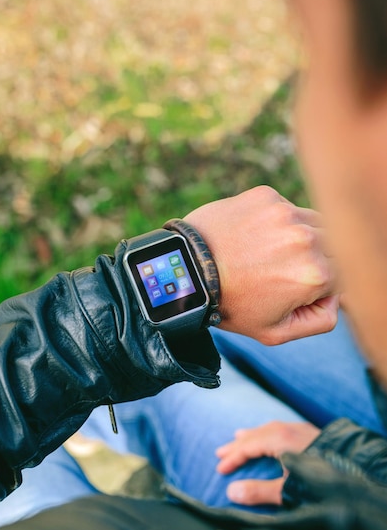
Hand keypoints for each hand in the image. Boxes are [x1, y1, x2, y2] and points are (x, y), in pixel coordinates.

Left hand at [185, 185, 338, 343]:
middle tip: (281, 272)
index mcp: (316, 274)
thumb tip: (337, 298)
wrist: (186, 269)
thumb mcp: (275, 332)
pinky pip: (288, 209)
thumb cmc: (229, 304)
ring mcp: (286, 213)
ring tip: (267, 254)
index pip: (343, 275)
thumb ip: (319, 321)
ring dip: (302, 238)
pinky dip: (278, 222)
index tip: (293, 288)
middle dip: (316, 260)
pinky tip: (253, 237)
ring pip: (315, 223)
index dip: (321, 286)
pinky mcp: (267, 196)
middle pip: (335, 246)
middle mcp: (307, 239)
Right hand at [216, 421, 319, 504]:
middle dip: (238, 444)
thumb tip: (231, 492)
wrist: (356, 472)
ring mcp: (301, 429)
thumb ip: (259, 492)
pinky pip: (280, 428)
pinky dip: (267, 432)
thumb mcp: (287, 491)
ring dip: (252, 435)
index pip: (248, 446)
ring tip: (240, 436)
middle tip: (220, 452)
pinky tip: (271, 437)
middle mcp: (288, 430)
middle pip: (256, 434)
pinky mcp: (311, 433)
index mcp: (279, 439)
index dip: (232, 458)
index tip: (220, 470)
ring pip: (269, 429)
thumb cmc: (321, 484)